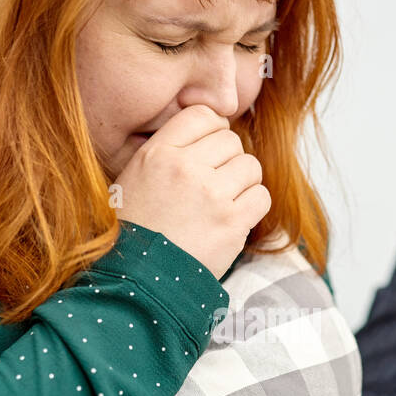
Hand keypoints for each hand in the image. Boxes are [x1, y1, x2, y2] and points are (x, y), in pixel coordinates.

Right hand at [114, 104, 270, 279]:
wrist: (139, 280)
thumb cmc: (136, 231)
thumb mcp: (134, 178)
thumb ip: (168, 150)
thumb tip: (209, 130)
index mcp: (157, 153)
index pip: (203, 115)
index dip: (212, 131)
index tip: (209, 150)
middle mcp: (185, 168)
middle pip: (231, 140)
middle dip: (227, 160)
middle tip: (215, 184)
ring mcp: (211, 194)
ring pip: (250, 166)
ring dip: (243, 183)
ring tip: (224, 201)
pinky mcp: (232, 222)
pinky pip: (261, 196)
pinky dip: (253, 206)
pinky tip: (235, 217)